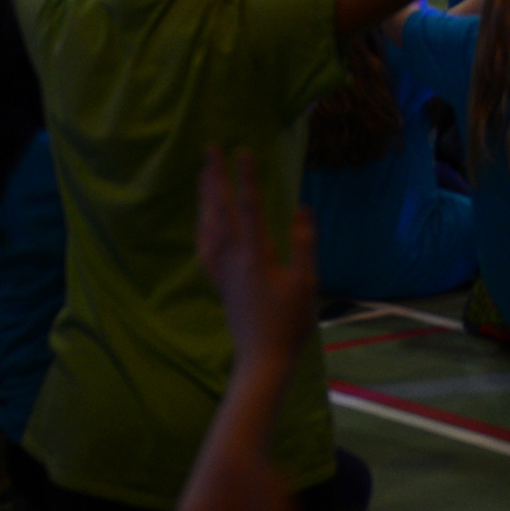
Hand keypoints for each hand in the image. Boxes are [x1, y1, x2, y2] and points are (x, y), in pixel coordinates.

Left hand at [196, 147, 319, 376]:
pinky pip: (204, 245)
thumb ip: (304, 243)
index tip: (243, 150)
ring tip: (204, 174)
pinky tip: (204, 219)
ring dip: (205, 198)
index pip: (248, 208)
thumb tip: (302, 208)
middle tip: (210, 150)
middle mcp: (232, 259)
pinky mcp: (220, 282)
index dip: (246, 178)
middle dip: (215, 179)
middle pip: (219, 211)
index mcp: (254, 255)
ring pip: (207, 226)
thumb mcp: (306, 282)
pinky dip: (203, 225)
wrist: (262, 360)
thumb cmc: (289, 322)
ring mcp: (222, 271)